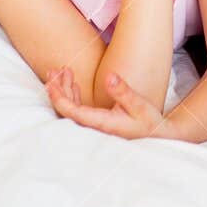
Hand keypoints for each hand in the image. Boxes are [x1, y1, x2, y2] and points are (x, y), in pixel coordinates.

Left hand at [46, 65, 168, 138]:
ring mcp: (94, 125)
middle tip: (53, 70)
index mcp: (101, 123)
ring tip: (60, 71)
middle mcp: (94, 126)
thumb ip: (123, 91)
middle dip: (57, 89)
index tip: (51, 82)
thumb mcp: (139, 104)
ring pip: (71, 109)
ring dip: (64, 90)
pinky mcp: (97, 122)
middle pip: (67, 110)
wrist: (156, 136)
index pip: (72, 112)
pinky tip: (73, 83)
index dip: (59, 97)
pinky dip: (73, 94)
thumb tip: (110, 76)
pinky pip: (78, 109)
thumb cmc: (148, 121)